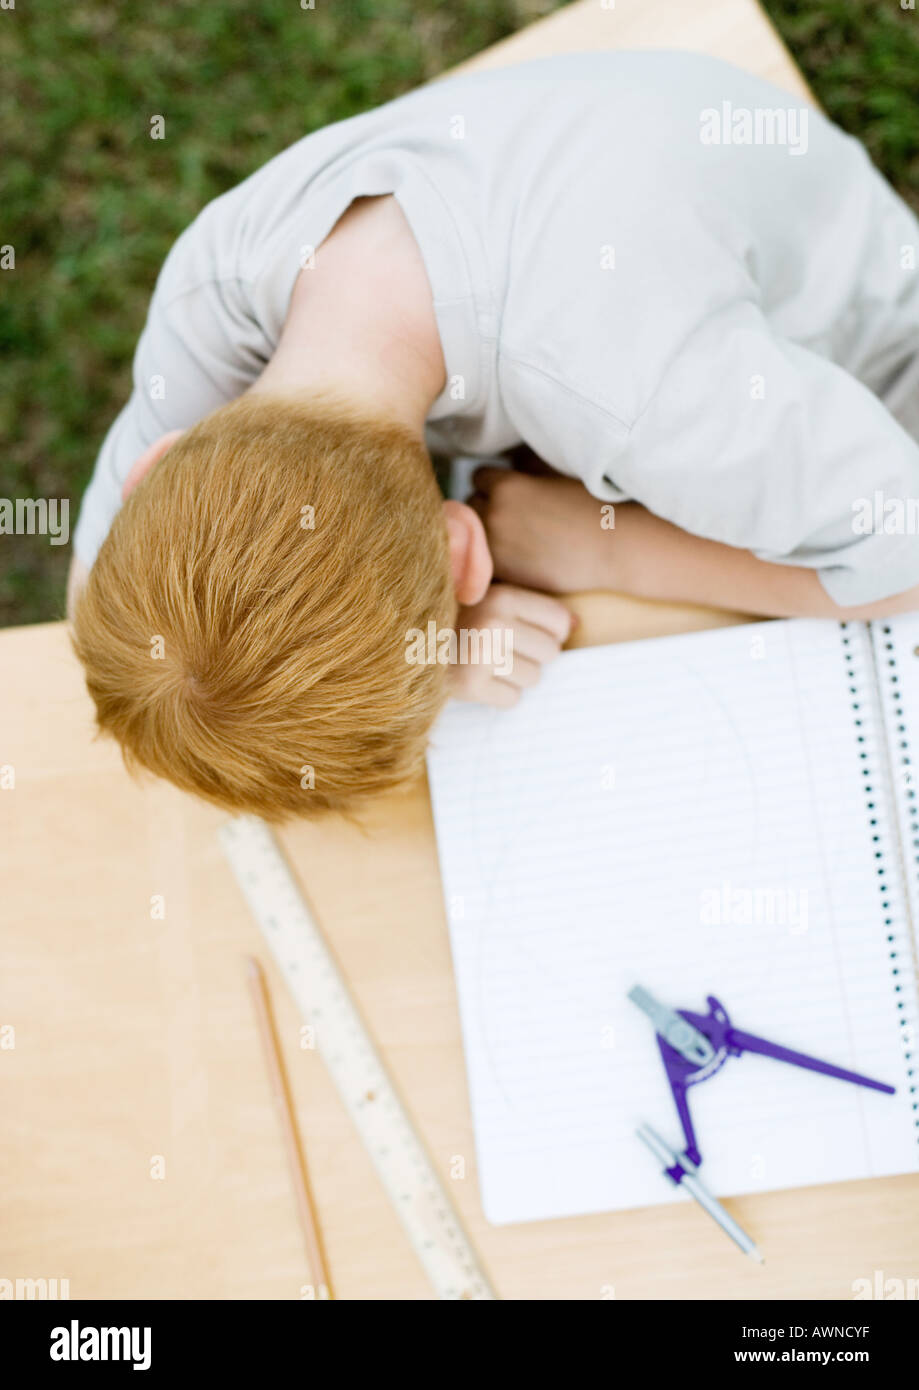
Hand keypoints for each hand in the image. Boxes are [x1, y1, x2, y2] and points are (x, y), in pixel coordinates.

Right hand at [447, 583, 574, 707]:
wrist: (402, 640)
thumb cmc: (456, 619)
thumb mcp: (489, 598)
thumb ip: (531, 607)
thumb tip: (576, 624)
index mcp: (501, 596)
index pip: (559, 623)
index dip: (548, 631)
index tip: (524, 632)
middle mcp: (493, 624)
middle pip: (551, 653)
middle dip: (532, 655)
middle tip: (502, 650)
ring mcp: (480, 656)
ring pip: (534, 678)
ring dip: (516, 676)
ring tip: (488, 663)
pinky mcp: (470, 685)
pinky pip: (512, 699)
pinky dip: (500, 695)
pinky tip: (481, 679)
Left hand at [468, 467, 617, 593]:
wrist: (613, 547)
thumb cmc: (592, 505)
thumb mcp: (556, 471)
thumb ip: (526, 464)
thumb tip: (510, 461)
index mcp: (506, 486)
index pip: (479, 477)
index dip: (495, 482)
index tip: (512, 491)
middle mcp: (494, 515)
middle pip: (471, 505)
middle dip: (487, 507)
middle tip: (513, 515)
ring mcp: (495, 547)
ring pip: (474, 534)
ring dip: (485, 532)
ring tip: (513, 536)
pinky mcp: (503, 573)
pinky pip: (482, 559)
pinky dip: (493, 557)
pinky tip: (516, 555)